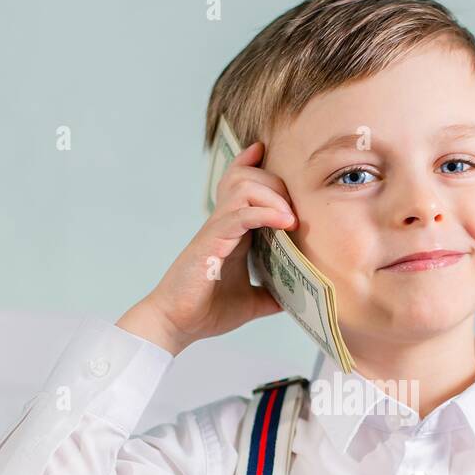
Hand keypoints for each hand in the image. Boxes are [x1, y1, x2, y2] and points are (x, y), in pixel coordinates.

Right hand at [117, 139, 298, 354]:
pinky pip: (239, 213)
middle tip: (294, 212)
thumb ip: (272, 295)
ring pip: (243, 186)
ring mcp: (215, 230)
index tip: (264, 150)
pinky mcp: (211, 242)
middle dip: (277, 184)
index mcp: (230, 231)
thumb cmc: (207, 310)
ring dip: (273, 195)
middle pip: (247, 177)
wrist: (177, 325)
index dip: (250, 162)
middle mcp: (222, 224)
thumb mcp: (251, 302)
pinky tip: (283, 223)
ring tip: (290, 220)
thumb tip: (297, 299)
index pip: (238, 184)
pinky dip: (265, 212)